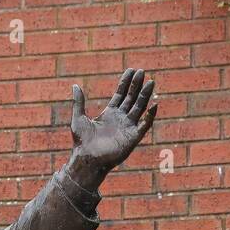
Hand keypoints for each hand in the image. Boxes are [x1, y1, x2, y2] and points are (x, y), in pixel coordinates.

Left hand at [67, 69, 157, 190]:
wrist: (87, 159)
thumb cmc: (81, 142)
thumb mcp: (79, 118)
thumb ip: (79, 102)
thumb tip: (75, 85)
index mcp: (109, 114)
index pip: (121, 94)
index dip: (126, 83)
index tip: (131, 70)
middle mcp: (120, 119)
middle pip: (132, 98)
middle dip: (136, 85)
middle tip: (142, 71)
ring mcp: (127, 127)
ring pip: (139, 108)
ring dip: (145, 95)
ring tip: (151, 82)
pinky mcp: (132, 138)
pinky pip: (144, 125)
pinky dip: (150, 116)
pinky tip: (154, 105)